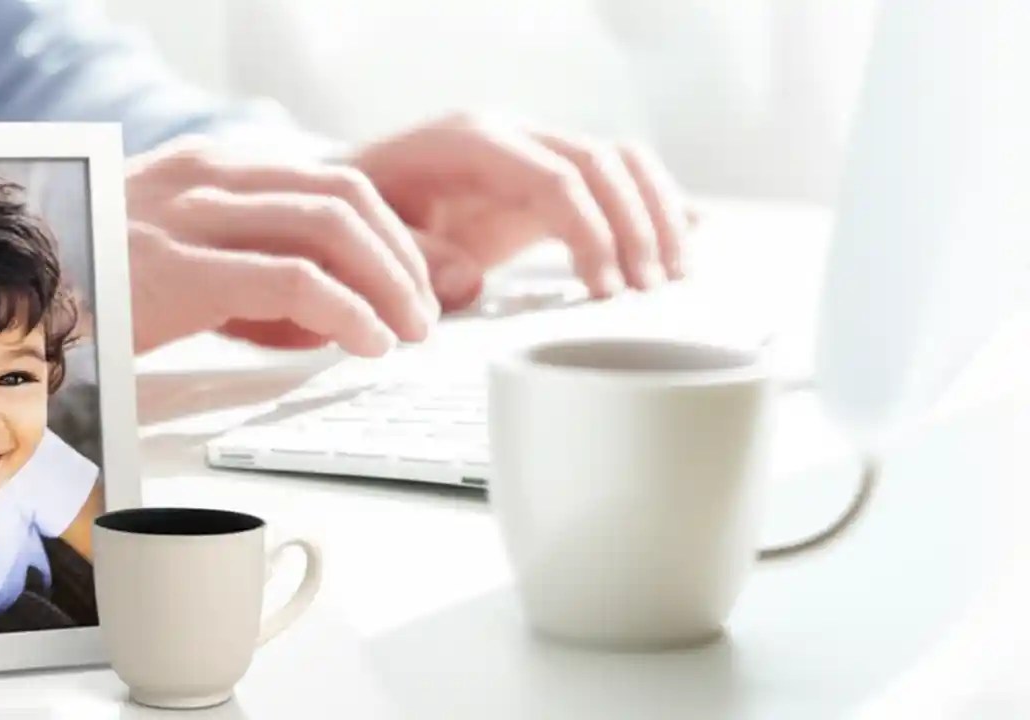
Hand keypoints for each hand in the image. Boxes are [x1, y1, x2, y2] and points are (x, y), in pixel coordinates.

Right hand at [124, 137, 438, 355]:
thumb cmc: (85, 283)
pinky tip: (368, 342)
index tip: (413, 286)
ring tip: (409, 330)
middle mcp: (205, 176)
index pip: (332, 182)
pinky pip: (291, 280)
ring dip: (389, 282)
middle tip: (423, 313)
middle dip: (402, 256)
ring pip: (330, 225)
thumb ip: (248, 264)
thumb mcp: (173, 256)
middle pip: (344, 194)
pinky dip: (348, 312)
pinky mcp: (174, 270)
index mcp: (210, 169)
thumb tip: (329, 310)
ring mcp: (188, 216)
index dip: (391, 236)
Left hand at [351, 113, 693, 310]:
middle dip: (636, 229)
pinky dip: (653, 204)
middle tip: (650, 292)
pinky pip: (613, 180)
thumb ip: (418, 257)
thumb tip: (469, 284)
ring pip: (620, 164)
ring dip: (657, 215)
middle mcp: (514, 137)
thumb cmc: (364, 214)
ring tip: (675, 275)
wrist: (355, 192)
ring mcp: (535, 154)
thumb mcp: (374, 237)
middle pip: (603, 164)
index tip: (607, 291)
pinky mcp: (547, 181)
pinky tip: (690, 231)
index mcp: (472, 141)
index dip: (592, 233)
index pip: (557, 178)